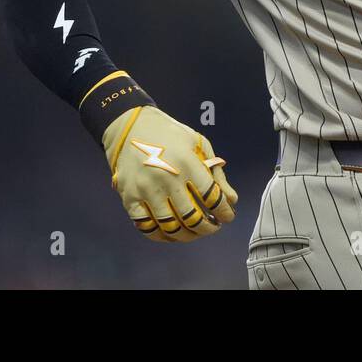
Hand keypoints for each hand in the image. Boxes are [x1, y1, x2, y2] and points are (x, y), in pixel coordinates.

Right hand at [102, 105, 237, 242]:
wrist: (129, 126)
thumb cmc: (168, 134)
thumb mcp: (198, 144)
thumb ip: (215, 172)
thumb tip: (231, 199)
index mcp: (187, 162)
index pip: (212, 197)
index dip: (224, 211)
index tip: (227, 216)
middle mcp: (167, 177)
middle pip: (193, 218)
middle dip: (208, 228)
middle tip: (213, 227)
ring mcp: (146, 189)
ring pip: (171, 227)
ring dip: (188, 236)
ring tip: (195, 232)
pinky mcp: (129, 197)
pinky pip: (146, 227)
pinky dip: (162, 235)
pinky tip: (172, 233)